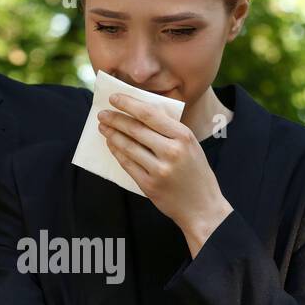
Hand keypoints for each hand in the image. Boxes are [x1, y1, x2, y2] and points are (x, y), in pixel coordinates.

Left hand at [98, 93, 231, 255]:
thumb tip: (141, 112)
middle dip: (115, 119)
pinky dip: (117, 152)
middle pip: (136, 129)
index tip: (114, 98)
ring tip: (103, 128)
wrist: (202, 207)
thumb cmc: (196, 173)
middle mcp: (172, 151)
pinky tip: (111, 145)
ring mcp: (160, 170)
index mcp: (184, 136)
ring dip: (112, 135)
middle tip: (102, 114)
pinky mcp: (149, 185)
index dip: (128, 104)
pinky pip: (128, 164)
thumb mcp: (191, 145)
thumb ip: (170, 130)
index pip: (150, 114)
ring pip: (128, 147)